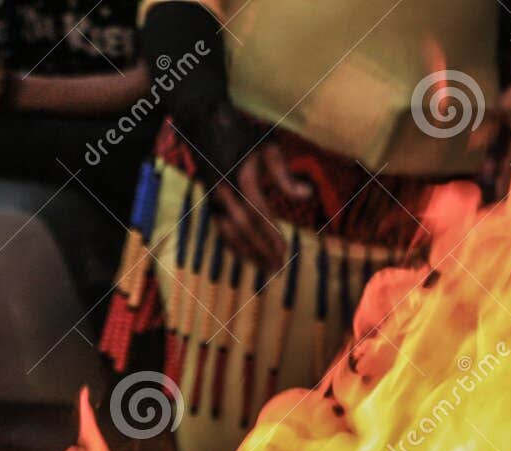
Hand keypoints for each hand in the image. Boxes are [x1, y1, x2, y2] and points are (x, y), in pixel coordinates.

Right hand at [208, 142, 312, 268]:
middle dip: (261, 250)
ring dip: (248, 253)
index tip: (285, 252)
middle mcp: (225, 193)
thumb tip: (307, 196)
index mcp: (241, 178)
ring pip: (229, 234)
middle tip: (278, 268)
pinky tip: (246, 256)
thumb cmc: (242, 133)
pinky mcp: (209, 202)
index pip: (258, 214)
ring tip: (265, 268)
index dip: (271, 235)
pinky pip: (220, 230)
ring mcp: (214, 199)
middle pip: (244, 230)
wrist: (204, 123)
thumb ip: (285, 174)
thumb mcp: (269, 146)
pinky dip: (233, 246)